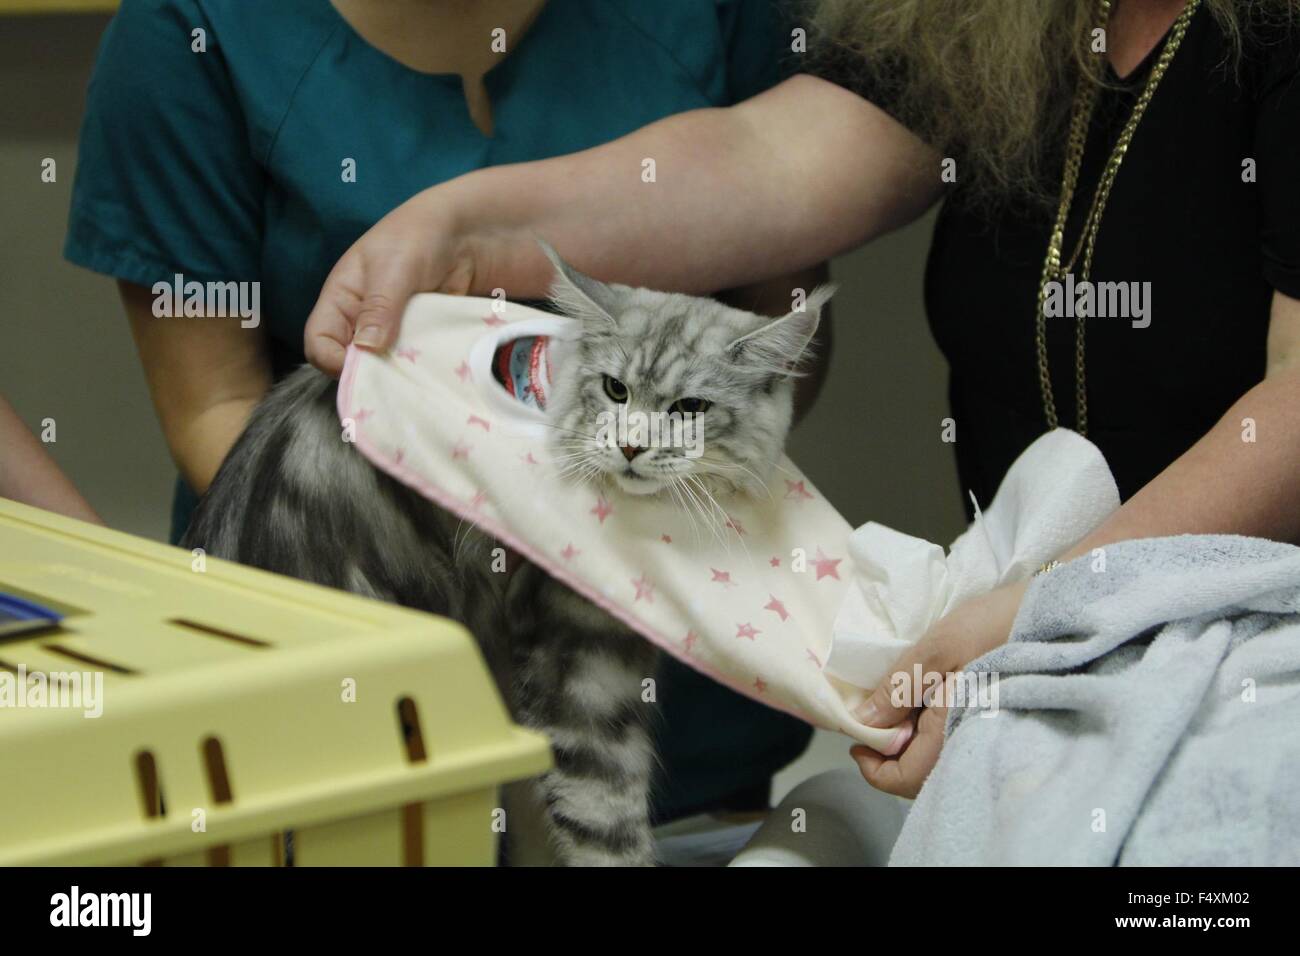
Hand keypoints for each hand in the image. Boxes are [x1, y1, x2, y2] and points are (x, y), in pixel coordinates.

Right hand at [304, 188, 479, 375]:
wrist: (466, 232)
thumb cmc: (418, 237)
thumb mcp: (393, 269)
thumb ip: (379, 307)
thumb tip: (366, 347)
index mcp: (341, 300)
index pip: (319, 342)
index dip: (332, 360)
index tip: (364, 368)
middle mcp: (361, 322)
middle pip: (350, 364)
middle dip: (369, 375)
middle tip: (395, 376)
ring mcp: (392, 333)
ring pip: (384, 368)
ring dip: (399, 375)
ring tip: (418, 374)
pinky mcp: (420, 340)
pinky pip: (415, 364)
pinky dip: (422, 370)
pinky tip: (436, 369)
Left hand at [850, 579, 1028, 797]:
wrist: (1056, 613)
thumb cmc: (997, 627)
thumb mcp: (937, 650)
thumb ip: (897, 688)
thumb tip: (862, 723)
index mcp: (953, 739)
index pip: (899, 780)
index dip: (870, 763)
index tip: (857, 734)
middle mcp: (970, 751)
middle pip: (915, 773)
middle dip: (889, 747)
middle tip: (879, 709)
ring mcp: (983, 740)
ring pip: (933, 758)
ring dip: (910, 735)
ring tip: (904, 698)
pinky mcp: (993, 725)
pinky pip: (952, 742)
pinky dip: (931, 726)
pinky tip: (930, 697)